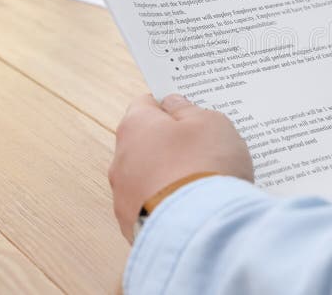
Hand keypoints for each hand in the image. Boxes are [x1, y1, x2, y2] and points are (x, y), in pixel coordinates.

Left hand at [108, 94, 252, 242]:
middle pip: (147, 143)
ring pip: (148, 177)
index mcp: (135, 126)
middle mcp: (121, 160)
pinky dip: (170, 204)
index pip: (146, 104)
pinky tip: (194, 207)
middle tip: (204, 148)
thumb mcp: (210, 123)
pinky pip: (153, 206)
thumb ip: (189, 110)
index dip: (169, 105)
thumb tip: (175, 106)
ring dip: (170, 176)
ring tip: (203, 183)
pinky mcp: (133, 226)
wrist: (199, 228)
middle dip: (171, 144)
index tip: (189, 110)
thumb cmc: (205, 166)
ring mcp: (123, 196)